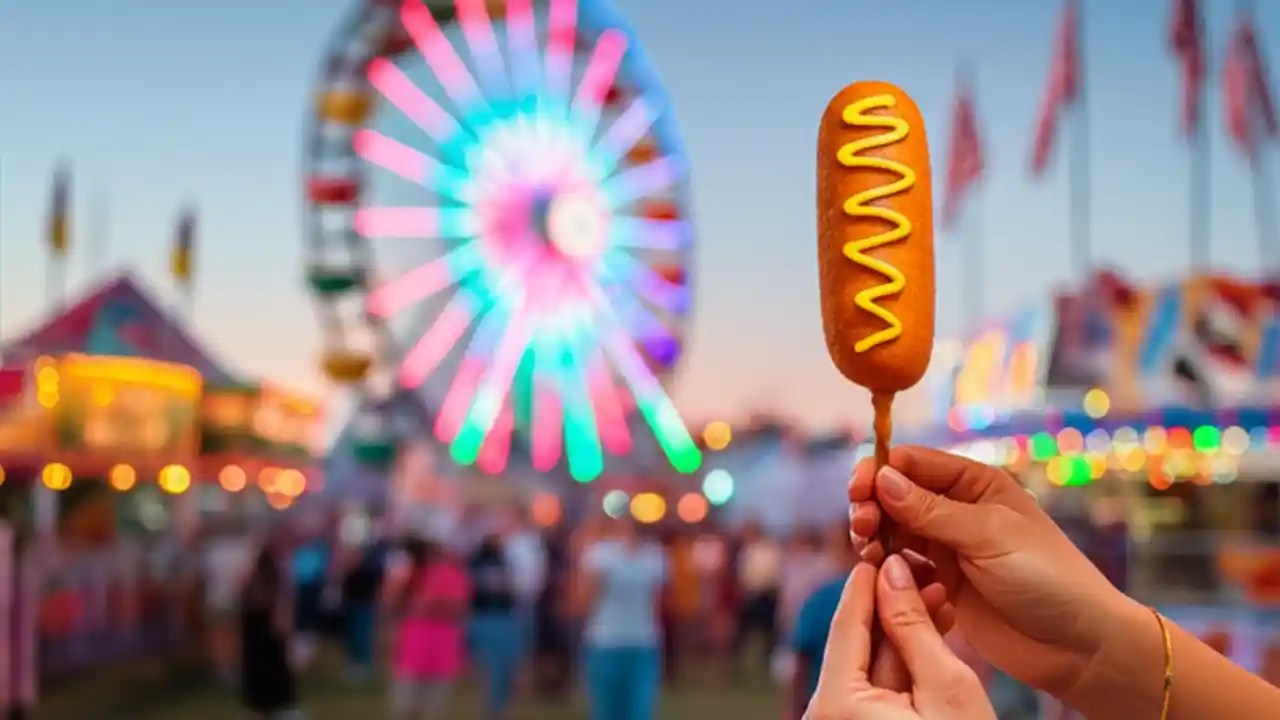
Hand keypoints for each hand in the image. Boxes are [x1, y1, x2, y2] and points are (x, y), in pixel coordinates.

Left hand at [805, 556, 995, 719]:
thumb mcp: (947, 688)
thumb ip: (913, 626)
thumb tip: (892, 571)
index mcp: (837, 706)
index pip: (847, 624)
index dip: (868, 581)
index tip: (884, 547)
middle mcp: (825, 718)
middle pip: (858, 644)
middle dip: (892, 605)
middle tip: (923, 569)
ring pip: (870, 665)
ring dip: (903, 632)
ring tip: (938, 595)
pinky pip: (876, 690)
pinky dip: (902, 664)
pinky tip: (931, 633)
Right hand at [849, 446, 1134, 700]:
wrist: (1077, 644)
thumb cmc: (1048, 578)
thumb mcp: (989, 535)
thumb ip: (932, 510)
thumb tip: (882, 477)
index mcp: (974, 483)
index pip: (912, 463)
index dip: (879, 471)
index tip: (859, 491)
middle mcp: (956, 510)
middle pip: (893, 495)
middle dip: (872, 506)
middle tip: (864, 527)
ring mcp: (946, 547)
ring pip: (891, 531)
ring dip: (875, 538)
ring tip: (873, 553)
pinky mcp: (940, 584)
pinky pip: (900, 567)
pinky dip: (887, 569)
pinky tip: (890, 578)